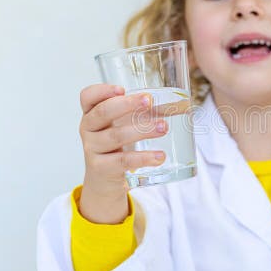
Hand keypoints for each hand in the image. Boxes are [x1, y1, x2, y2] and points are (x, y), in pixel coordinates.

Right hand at [78, 84, 169, 199]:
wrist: (104, 182)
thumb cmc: (116, 147)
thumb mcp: (124, 127)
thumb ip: (147, 114)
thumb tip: (183, 106)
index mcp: (92, 114)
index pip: (87, 97)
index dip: (102, 91)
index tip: (122, 89)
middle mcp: (88, 129)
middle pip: (102, 113)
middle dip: (127, 105)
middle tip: (149, 101)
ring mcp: (93, 149)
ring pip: (116, 136)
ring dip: (142, 130)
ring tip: (163, 127)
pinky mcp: (102, 168)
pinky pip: (123, 160)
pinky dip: (143, 157)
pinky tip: (159, 156)